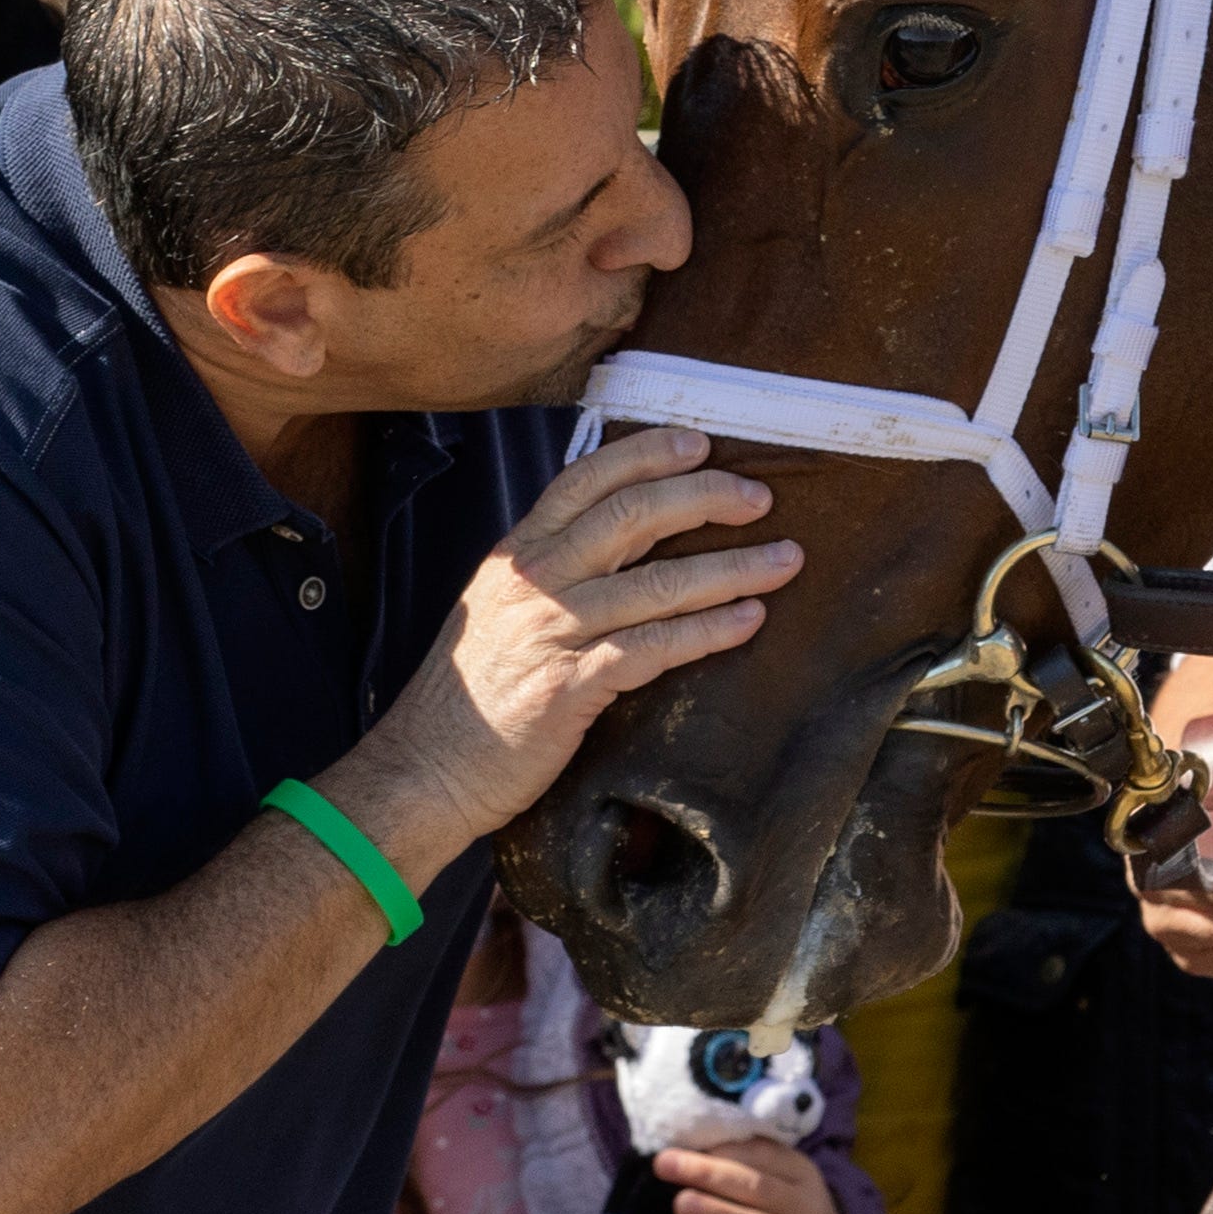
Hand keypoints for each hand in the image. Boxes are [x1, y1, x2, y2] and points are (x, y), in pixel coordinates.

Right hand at [361, 427, 798, 844]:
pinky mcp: (571, 687)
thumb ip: (551, 568)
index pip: (587, 478)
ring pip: (657, 582)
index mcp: (517, 553)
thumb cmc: (471, 695)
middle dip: (706, 498)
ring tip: (786, 559)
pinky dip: (709, 630)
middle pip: (632, 515)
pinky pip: (655, 646)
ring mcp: (552, 631)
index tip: (702, 443)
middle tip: (760, 498)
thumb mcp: (498, 608)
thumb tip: (617, 534)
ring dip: (733, 568)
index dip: (649, 453)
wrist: (426, 770)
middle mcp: (534, 581)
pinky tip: (749, 620)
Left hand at [659, 1135, 848, 1213]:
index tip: (682, 1145)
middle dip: (710, 1175)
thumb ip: (747, 1165)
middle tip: (665, 1165)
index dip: (724, 1149)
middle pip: (758, 1188)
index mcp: (802, 1174)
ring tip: (681, 1204)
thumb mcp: (781, 1182)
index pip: (764, 1155)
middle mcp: (807, 1210)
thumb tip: (689, 1149)